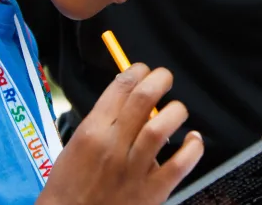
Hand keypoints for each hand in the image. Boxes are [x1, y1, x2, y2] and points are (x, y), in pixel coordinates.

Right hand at [37, 63, 203, 204]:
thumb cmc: (69, 188)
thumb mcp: (75, 147)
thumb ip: (100, 124)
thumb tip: (127, 100)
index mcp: (91, 132)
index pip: (120, 88)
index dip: (137, 72)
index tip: (143, 70)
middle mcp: (113, 146)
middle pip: (143, 99)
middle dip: (159, 80)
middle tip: (165, 78)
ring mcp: (134, 169)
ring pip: (161, 127)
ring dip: (175, 111)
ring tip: (177, 110)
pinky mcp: (152, 191)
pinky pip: (180, 164)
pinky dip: (192, 148)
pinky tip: (193, 140)